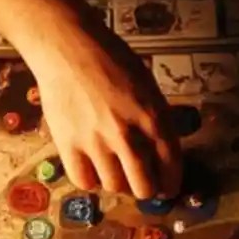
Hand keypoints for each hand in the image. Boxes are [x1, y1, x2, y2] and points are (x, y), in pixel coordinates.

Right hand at [31, 28, 181, 198]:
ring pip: (114, 187)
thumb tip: (161, 153)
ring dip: (117, 183)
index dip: (170, 184)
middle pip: (143, 187)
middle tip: (140, 184)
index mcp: (153, 118)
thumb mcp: (147, 86)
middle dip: (145, 189)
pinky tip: (92, 168)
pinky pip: (84, 181)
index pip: (170, 166)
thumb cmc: (110, 60)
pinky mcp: (68, 146)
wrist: (68, 49)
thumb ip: (156, 119)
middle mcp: (127, 135)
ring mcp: (96, 143)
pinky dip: (91, 180)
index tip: (167, 189)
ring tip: (113, 169)